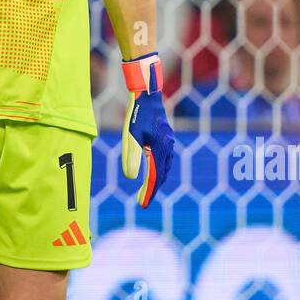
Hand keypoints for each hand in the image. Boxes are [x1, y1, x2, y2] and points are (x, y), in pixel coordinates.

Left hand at [120, 53, 174, 207]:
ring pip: (164, 167)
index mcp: (161, 149)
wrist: (147, 94)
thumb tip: (131, 178)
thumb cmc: (136, 114)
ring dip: (156, 180)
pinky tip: (152, 172)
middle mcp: (168, 147)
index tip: (142, 205)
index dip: (148, 192)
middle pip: (162, 174)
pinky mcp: (165, 137)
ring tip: (146, 191)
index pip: (155, 177)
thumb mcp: (130, 136)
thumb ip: (131, 157)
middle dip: (152, 189)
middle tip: (142, 202)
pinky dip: (159, 169)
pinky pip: (164, 159)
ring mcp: (168, 142)